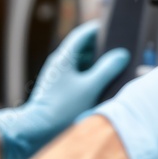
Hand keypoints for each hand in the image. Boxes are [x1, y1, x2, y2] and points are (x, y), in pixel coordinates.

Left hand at [0, 21, 129, 158]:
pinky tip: (101, 86)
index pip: (82, 34)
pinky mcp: (59, 90)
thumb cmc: (61, 108)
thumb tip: (121, 55)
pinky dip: (89, 77)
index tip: (112, 28)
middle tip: (118, 50)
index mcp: (64, 57)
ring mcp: (58, 77)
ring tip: (113, 68)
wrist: (36, 130)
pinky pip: (77, 78)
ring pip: (80, 64)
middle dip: (100, 49)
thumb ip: (107, 69)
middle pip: (82, 49)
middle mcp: (59, 64)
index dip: (97, 29)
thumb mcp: (90, 87)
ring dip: (95, 65)